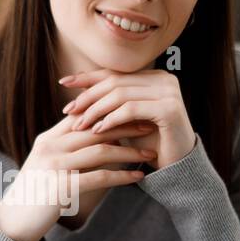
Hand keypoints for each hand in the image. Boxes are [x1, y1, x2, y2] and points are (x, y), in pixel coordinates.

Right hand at [0, 113, 159, 240]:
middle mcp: (50, 148)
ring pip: (101, 151)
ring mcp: (54, 167)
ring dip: (130, 151)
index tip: (135, 112)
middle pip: (96, 129)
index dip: (111, 112)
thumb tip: (97, 137)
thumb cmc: (34, 194)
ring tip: (150, 153)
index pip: (84, 115)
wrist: (13, 223)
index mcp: (48, 139)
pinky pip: (99, 177)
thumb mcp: (46, 164)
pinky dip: (122, 176)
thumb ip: (66, 148)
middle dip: (126, 126)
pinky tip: (138, 177)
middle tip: (150, 126)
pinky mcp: (61, 188)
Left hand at [58, 68, 196, 169]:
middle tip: (68, 110)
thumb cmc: (148, 145)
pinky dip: (111, 119)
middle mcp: (164, 79)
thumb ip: (108, 104)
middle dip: (88, 96)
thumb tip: (76, 93)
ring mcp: (169, 92)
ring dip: (96, 110)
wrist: (175, 168)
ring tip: (79, 125)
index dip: (88, 76)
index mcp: (154, 77)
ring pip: (120, 94)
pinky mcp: (170, 108)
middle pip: (115, 81)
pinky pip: (131, 109)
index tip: (63, 82)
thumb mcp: (124, 121)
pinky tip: (97, 130)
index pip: (115, 72)